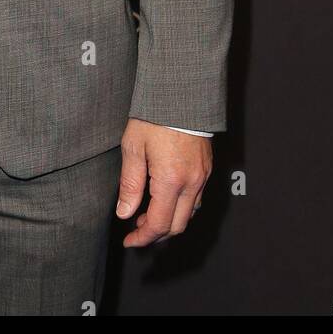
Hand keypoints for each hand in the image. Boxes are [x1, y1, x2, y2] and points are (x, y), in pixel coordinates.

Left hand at [116, 118, 210, 246]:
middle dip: (156, 234)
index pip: (158, 224)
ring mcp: (203, 176)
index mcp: (171, 180)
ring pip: (189, 214)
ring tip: (147, 213)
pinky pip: (197, 198)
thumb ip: (130, 183)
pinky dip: (181, 207)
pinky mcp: (207, 168)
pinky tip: (165, 198)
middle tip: (136, 230)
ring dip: (169, 221)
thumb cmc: (154, 115)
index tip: (129, 241)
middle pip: (177, 226)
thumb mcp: (133, 147)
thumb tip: (125, 213)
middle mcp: (192, 183)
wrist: (181, 92)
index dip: (142, 238)